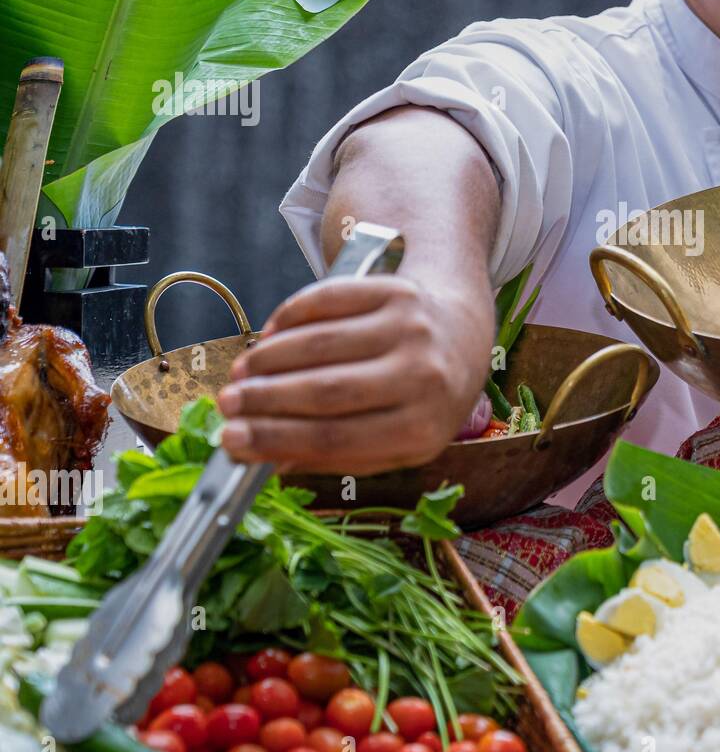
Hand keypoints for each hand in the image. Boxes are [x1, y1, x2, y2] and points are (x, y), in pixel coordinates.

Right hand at [216, 275, 493, 474]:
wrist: (463, 337)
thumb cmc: (420, 401)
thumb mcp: (395, 442)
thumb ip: (337, 454)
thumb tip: (263, 460)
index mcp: (422, 429)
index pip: (335, 438)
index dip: (275, 440)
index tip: (230, 442)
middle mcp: (422, 376)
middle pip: (325, 391)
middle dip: (264, 400)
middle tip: (225, 405)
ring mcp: (411, 329)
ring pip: (321, 344)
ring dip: (269, 359)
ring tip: (241, 374)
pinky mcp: (397, 291)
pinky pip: (329, 300)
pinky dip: (290, 318)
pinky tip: (269, 337)